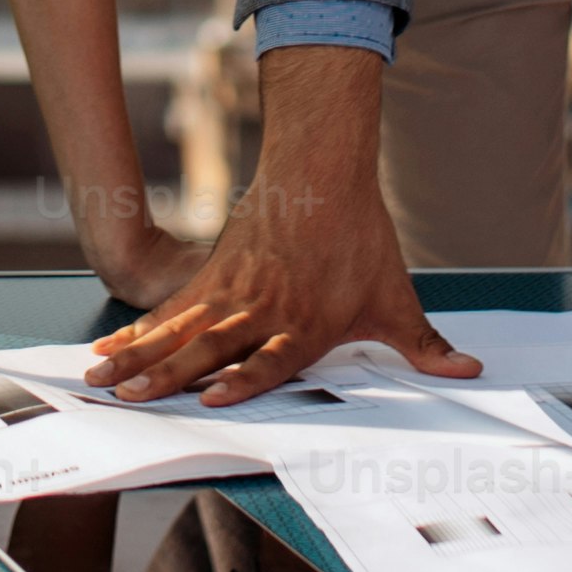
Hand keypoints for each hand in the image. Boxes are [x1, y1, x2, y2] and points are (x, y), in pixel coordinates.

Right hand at [83, 50, 472, 406]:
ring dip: (139, 356)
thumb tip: (469, 375)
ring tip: (102, 379)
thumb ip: (425, 346)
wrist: (322, 174)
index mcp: (306, 325)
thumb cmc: (359, 240)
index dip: (243, 380)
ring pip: (180, 329)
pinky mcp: (213, 277)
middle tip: (130, 397)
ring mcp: (233, 292)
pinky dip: (139, 330)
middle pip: (209, 347)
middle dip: (167, 375)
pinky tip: (111, 348)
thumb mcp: (396, 298)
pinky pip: (170, 309)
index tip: (214, 397)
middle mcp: (263, 311)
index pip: (270, 358)